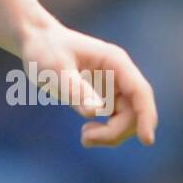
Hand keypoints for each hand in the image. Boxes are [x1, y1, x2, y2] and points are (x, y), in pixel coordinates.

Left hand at [17, 19, 157, 147]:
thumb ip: (75, 89)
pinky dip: (105, 132)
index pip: (140, 92)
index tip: (146, 141)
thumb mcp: (55, 69)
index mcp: (115, 62)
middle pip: (134, 111)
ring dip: (111, 134)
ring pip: (127, 120)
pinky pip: (115, 121)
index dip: (146, 116)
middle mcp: (120, 74)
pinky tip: (85, 133)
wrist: (36, 41)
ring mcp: (114, 86)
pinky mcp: (105, 97)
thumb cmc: (45, 50)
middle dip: (116, 131)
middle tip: (85, 138)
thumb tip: (96, 111)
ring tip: (84, 137)